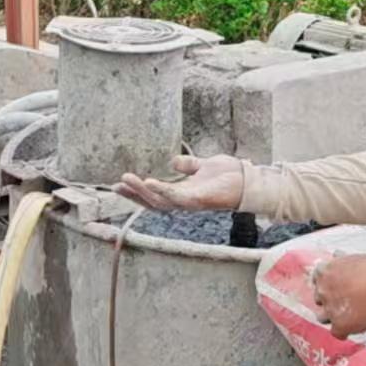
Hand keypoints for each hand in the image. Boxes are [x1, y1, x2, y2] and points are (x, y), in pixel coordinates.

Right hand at [116, 153, 243, 211]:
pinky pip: (176, 197)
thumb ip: (189, 165)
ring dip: (143, 192)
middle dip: (134, 195)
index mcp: (183, 193)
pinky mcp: (198, 199)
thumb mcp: (204, 165)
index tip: (120, 184)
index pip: (155, 195)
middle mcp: (184, 201)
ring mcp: (190, 202)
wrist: (247, 178)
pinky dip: (162, 190)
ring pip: (160, 201)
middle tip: (117, 185)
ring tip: (127, 180)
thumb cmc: (229, 175)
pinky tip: (150, 182)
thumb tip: (174, 162)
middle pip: (153, 202)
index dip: (137, 192)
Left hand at [312, 255, 365, 338]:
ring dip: (332, 317)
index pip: (317, 277)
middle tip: (343, 300)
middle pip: (318, 298)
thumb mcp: (358, 259)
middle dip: (329, 299)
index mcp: (326, 271)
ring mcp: (330, 309)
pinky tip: (351, 330)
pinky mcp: (339, 325)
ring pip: (322, 317)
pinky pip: (336, 333)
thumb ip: (343, 260)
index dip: (326, 282)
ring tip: (346, 316)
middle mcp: (324, 290)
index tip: (333, 285)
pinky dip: (344, 332)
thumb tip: (338, 255)